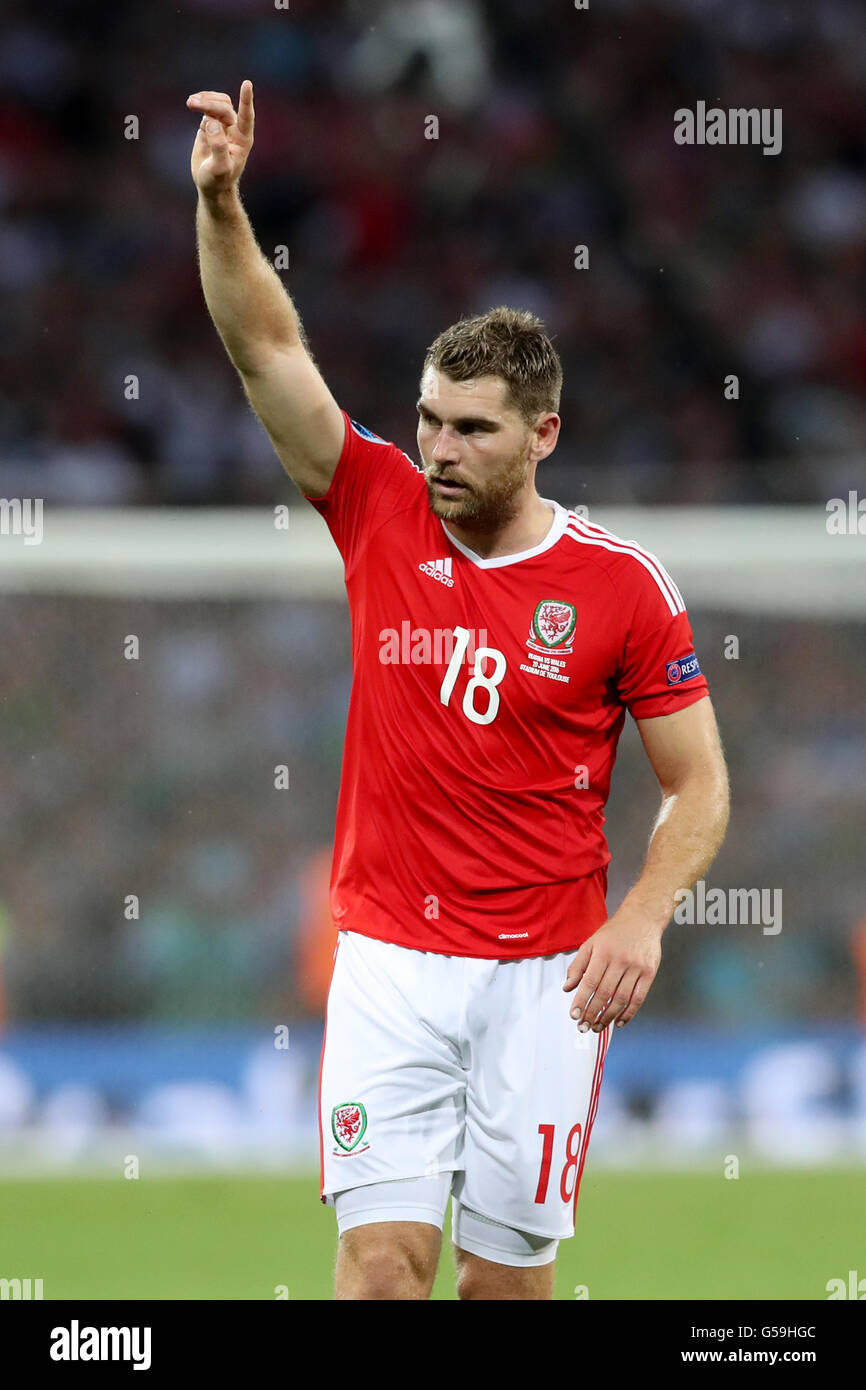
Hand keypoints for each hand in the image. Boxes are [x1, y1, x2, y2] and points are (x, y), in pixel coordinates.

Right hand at [187, 80, 254, 196]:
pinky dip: (201, 102)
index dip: (246, 100)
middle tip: (191, 103)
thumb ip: (218, 146)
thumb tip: (212, 122)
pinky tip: (192, 103)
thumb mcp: (219, 168)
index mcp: (243, 140)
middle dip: (209, 103)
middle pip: (225, 107)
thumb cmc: (218, 180)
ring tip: (190, 102)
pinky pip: (209, 106)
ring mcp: (224, 125)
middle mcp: (236, 130)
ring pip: (218, 103)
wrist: (210, 184)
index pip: (246, 117)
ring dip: (205, 100)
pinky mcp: (211, 124)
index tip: (247, 84)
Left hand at [562, 912, 661, 1030]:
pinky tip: (619, 1021)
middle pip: (605, 993)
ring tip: (598, 1026)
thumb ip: (578, 966)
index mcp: (603, 952)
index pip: (590, 982)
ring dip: (608, 1017)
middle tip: (584, 1027)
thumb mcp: (590, 944)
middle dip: (592, 1013)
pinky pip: (638, 998)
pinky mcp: (649, 973)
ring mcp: (636, 967)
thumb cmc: (614, 933)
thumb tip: (567, 987)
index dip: (582, 1001)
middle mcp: (620, 960)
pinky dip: (629, 1013)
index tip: (574, 1015)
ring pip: (621, 999)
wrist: (642, 919)